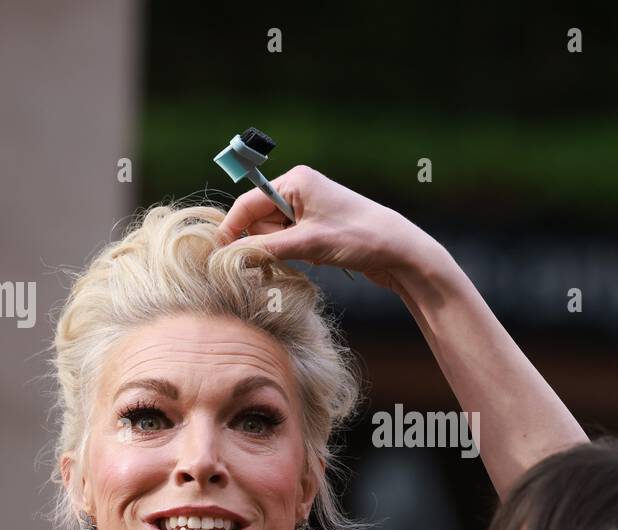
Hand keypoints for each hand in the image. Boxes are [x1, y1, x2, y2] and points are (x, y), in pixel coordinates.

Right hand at [217, 165, 432, 294]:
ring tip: (307, 258)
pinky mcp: (317, 226)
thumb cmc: (357, 239)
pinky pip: (290, 242)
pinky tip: (313, 260)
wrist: (400, 251)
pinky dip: (293, 254)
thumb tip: (230, 256)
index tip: (218, 255)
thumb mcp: (307, 244)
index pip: (248, 205)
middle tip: (287, 257)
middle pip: (259, 220)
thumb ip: (265, 248)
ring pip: (274, 234)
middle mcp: (299, 188)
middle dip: (265, 243)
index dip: (231, 230)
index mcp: (295, 180)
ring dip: (281, 252)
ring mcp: (309, 208)